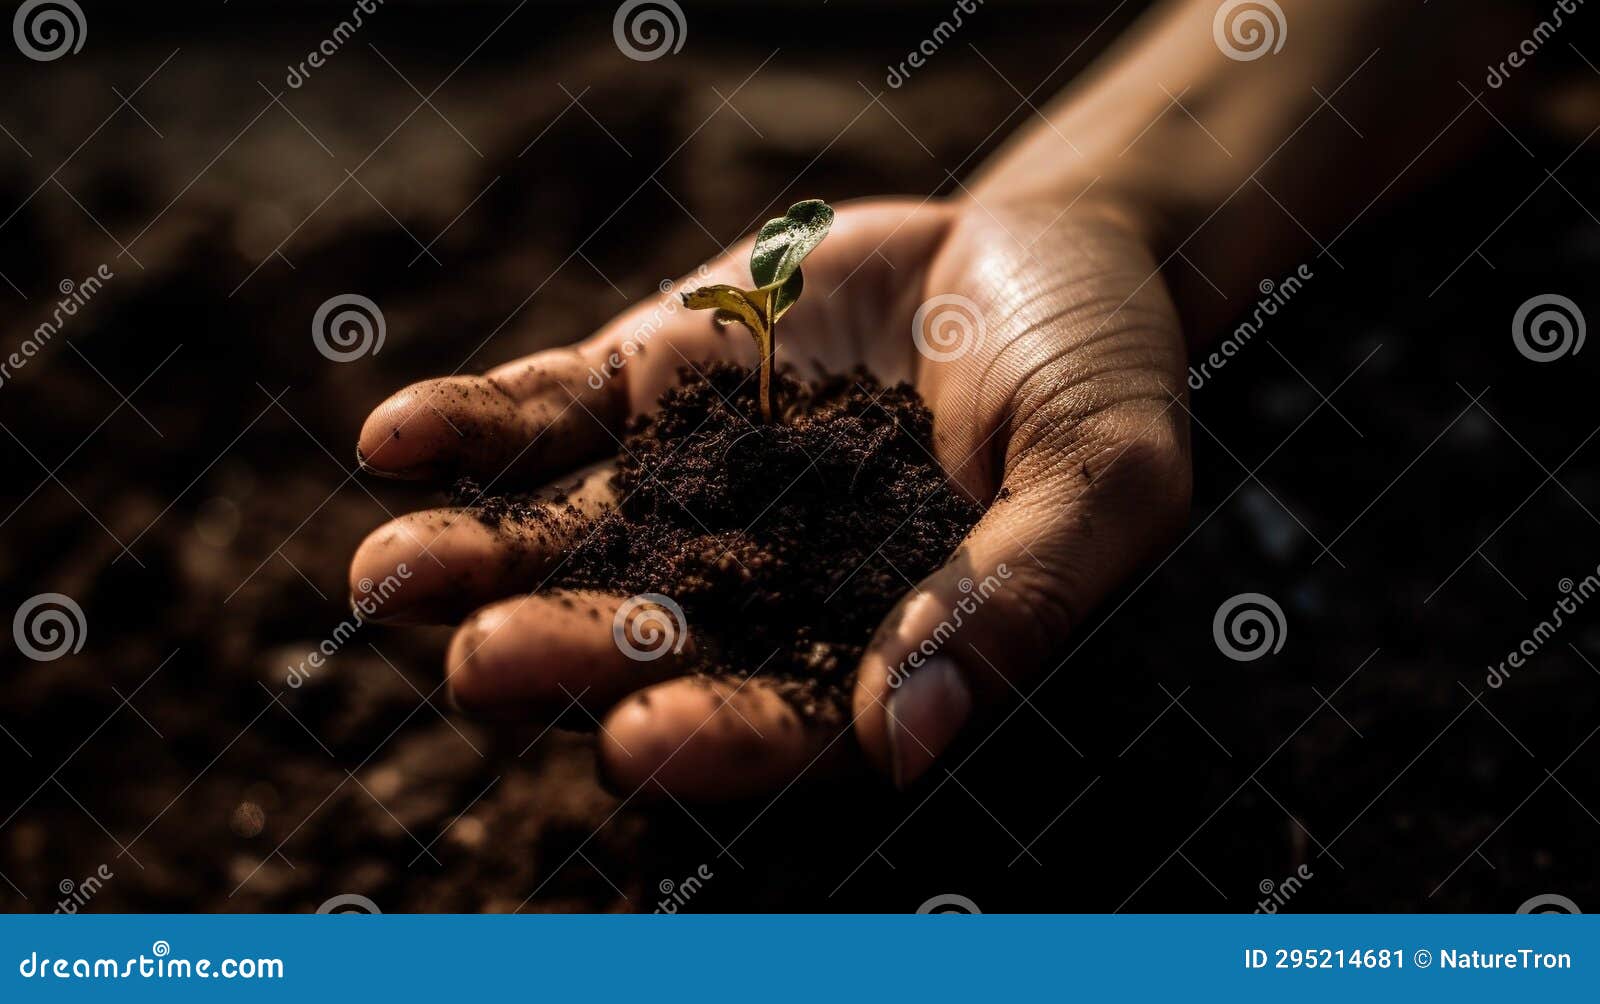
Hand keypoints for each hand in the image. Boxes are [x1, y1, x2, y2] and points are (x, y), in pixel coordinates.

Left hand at [348, 195, 1190, 799]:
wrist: (1040, 248)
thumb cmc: (1095, 376)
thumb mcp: (1103, 476)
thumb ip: (1018, 599)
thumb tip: (909, 741)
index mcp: (859, 645)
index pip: (772, 718)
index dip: (710, 738)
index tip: (643, 742)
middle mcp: (755, 584)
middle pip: (639, 641)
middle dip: (561, 656)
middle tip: (486, 665)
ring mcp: (685, 484)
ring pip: (559, 541)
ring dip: (472, 562)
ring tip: (392, 576)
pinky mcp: (643, 385)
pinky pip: (541, 415)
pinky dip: (471, 427)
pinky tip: (396, 439)